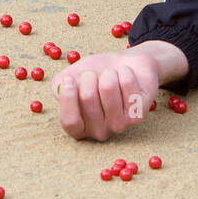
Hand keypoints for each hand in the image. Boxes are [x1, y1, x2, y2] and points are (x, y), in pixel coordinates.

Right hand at [54, 41, 187, 140]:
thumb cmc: (96, 74)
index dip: (68, 98)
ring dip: (109, 73)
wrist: (126, 67)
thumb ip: (59, 84)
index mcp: (79, 127)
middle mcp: (98, 131)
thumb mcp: (72, 75)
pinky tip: (126, 76)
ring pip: (108, 88)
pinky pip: (127, 85)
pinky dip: (125, 72)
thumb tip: (62, 86)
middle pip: (88, 99)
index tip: (69, 79)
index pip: (70, 121)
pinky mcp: (137, 115)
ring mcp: (119, 125)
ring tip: (112, 75)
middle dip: (89, 76)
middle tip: (95, 74)